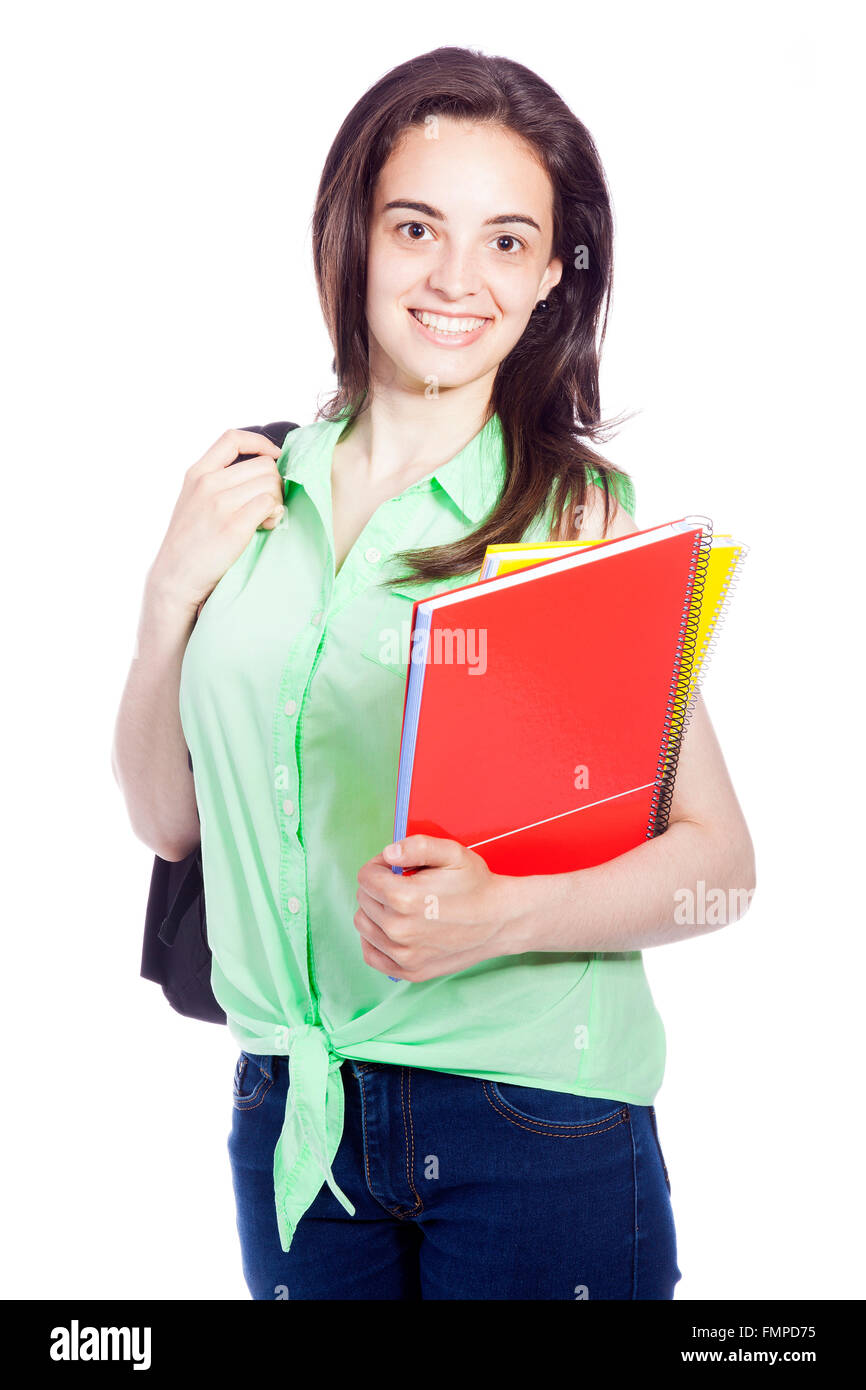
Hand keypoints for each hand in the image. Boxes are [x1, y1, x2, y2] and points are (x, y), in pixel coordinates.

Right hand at [147, 428, 286, 614]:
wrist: (175, 577)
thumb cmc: (189, 542)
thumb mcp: (192, 500)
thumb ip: (217, 482)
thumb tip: (260, 472)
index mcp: (197, 473)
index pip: (232, 438)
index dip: (260, 443)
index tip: (273, 455)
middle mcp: (207, 484)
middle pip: (264, 465)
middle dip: (275, 483)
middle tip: (268, 504)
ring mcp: (220, 504)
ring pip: (271, 484)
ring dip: (277, 501)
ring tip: (265, 518)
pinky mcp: (234, 527)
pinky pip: (270, 505)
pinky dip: (275, 515)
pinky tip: (266, 526)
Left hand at [354, 834, 518, 980]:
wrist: (500, 921)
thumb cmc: (476, 885)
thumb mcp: (452, 852)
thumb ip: (416, 846)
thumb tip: (388, 853)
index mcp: (403, 898)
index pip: (366, 877)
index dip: (379, 866)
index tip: (396, 868)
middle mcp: (398, 930)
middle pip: (363, 899)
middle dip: (378, 887)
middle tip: (403, 884)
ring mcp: (403, 955)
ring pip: (363, 925)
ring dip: (376, 911)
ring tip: (401, 906)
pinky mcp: (409, 971)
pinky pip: (371, 955)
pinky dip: (375, 939)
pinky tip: (393, 928)